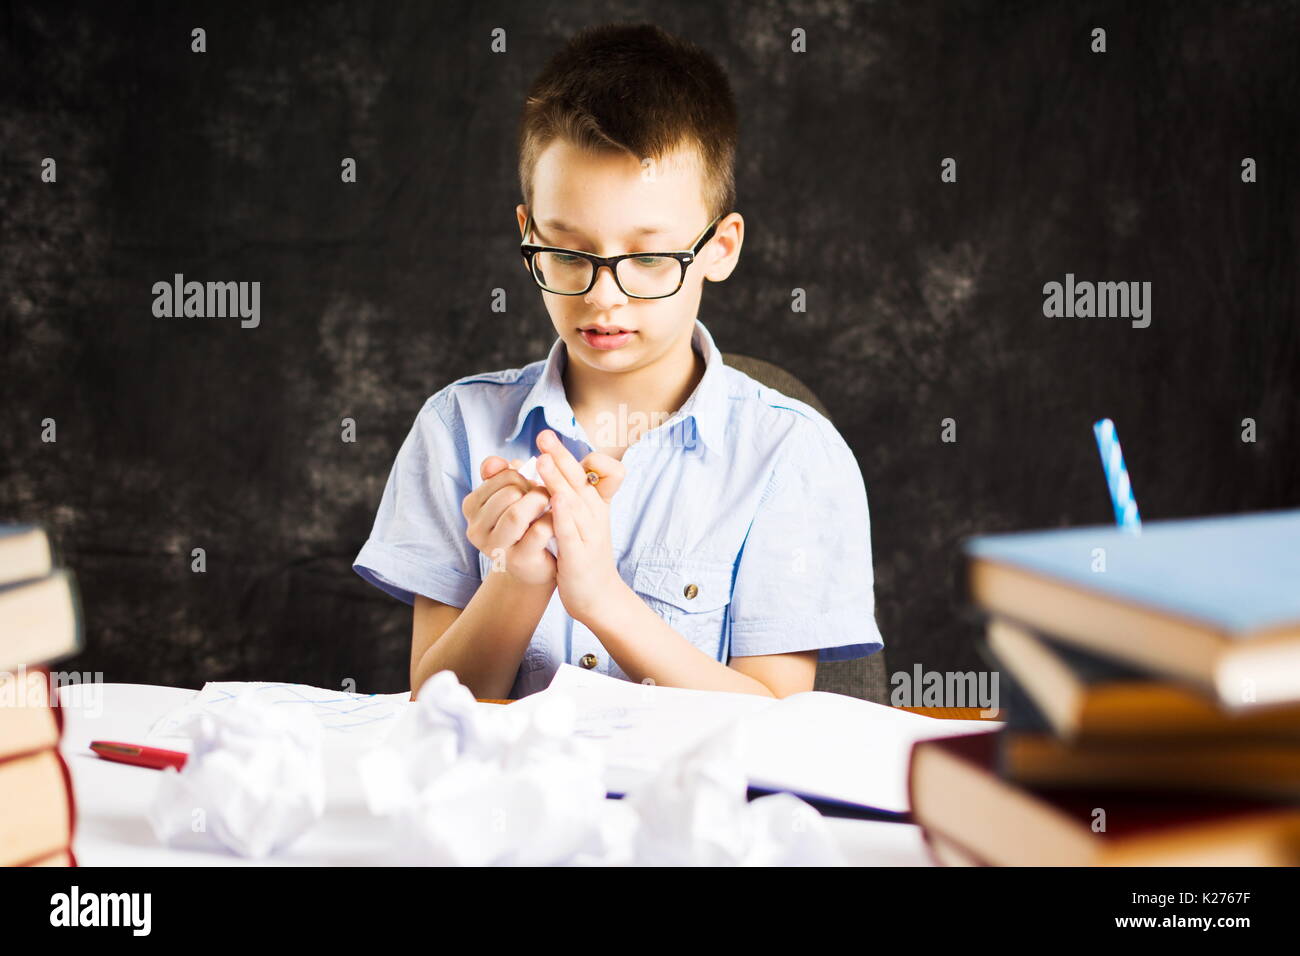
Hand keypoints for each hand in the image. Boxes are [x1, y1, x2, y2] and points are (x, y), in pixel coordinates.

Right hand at [462, 455, 556, 586]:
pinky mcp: (518, 561)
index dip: (523, 476)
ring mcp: (495, 548)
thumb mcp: (511, 493)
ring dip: (541, 504)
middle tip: (544, 497)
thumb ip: (501, 473)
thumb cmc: (525, 522)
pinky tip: (558, 521)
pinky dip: (552, 521)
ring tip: (550, 505)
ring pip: (517, 514)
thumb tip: (497, 462)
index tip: (531, 486)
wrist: (535, 564)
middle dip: (533, 490)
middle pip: (509, 494)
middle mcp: (476, 529)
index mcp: (471, 506)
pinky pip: (538, 532)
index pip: (501, 476)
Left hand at [531, 429, 626, 620]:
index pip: (587, 473)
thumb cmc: (584, 555)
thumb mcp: (580, 521)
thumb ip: (566, 494)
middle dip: (561, 456)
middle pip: (579, 480)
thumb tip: (545, 467)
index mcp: (594, 505)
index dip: (567, 455)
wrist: (598, 597)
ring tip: (544, 460)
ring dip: (559, 480)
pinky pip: (570, 531)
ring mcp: (588, 535)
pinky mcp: (579, 556)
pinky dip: (563, 515)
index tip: (546, 437)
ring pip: (573, 502)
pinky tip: (555, 500)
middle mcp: (594, 515)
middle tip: (544, 435)